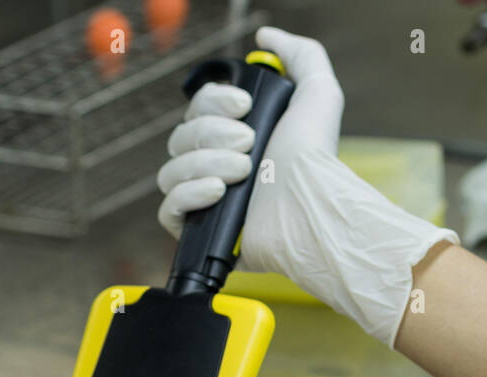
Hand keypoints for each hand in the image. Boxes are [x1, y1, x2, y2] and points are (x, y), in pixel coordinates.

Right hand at [157, 25, 457, 345]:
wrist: (312, 207)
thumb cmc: (317, 157)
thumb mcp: (318, 92)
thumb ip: (299, 54)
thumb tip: (266, 35)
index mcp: (237, 135)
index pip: (198, 109)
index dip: (214, 103)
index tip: (244, 107)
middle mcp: (219, 166)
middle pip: (181, 137)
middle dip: (213, 134)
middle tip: (250, 144)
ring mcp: (207, 201)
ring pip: (171, 169)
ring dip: (205, 163)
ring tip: (243, 171)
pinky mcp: (200, 231)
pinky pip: (167, 207)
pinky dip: (187, 195)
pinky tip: (218, 192)